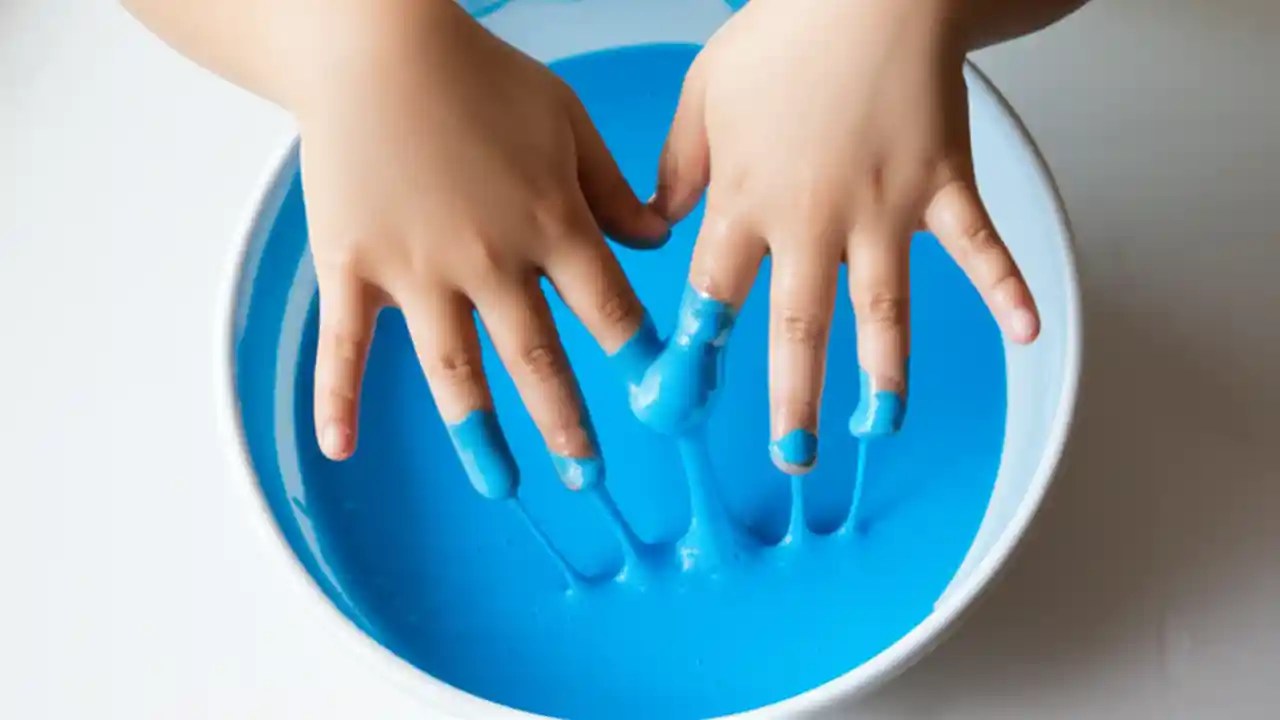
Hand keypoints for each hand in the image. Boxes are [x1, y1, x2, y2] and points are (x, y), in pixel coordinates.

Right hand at [300, 1, 666, 495]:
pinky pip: (345, 343)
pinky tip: (338, 447)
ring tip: (500, 487)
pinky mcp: (353, 264)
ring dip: (479, 435)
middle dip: (568, 423)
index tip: (660, 404)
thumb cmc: (479, 75)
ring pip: (455, 371)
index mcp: (550, 222)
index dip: (638, 357)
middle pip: (539, 359)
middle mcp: (491, 259)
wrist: (378, 44)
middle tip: (589, 476)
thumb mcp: (567, 121)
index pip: (610, 309)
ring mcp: (418, 269)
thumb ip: (612, 189)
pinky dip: (336, 397)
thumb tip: (657, 239)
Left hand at [641, 0, 1038, 471]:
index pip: (712, 293)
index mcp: (746, 200)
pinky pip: (979, 246)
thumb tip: (653, 221)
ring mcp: (883, 208)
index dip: (696, 350)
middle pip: (797, 327)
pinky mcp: (943, 186)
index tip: (687, 400)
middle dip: (791, 399)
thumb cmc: (781, 34)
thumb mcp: (702, 94)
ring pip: (883, 309)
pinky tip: (1028, 333)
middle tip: (791, 456)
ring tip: (878, 428)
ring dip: (883, 374)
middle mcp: (812, 219)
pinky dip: (1007, 288)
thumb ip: (675, 166)